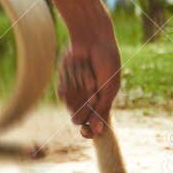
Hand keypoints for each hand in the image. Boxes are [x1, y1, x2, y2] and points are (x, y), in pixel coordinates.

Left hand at [57, 18, 120, 136]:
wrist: (93, 40)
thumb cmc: (106, 62)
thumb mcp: (109, 87)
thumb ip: (103, 109)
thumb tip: (99, 132)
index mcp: (101, 104)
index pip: (93, 126)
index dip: (89, 132)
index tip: (87, 131)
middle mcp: (86, 101)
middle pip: (78, 119)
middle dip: (83, 111)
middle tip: (90, 95)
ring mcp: (74, 92)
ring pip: (70, 107)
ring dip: (80, 92)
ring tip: (88, 73)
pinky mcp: (64, 82)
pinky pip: (63, 93)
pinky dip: (71, 83)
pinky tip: (79, 69)